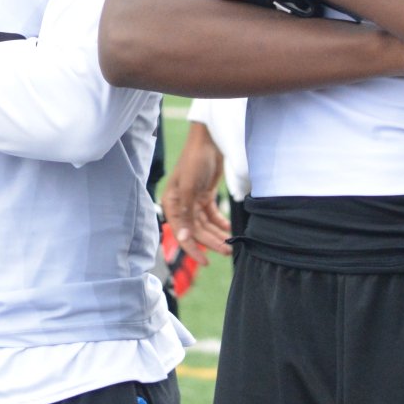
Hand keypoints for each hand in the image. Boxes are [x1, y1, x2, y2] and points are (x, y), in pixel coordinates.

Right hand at [160, 123, 233, 256]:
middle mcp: (181, 204)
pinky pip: (212, 215)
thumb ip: (186, 214)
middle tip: (228, 250)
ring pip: (205, 225)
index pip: (181, 232)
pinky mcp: (205, 195)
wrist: (210, 141)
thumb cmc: (195, 161)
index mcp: (172, 203)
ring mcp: (193, 200)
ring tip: (231, 244)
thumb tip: (183, 238)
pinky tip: (228, 229)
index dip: (192, 248)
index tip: (205, 262)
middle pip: (196, 230)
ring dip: (217, 234)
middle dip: (211, 242)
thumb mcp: (189, 187)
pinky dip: (220, 223)